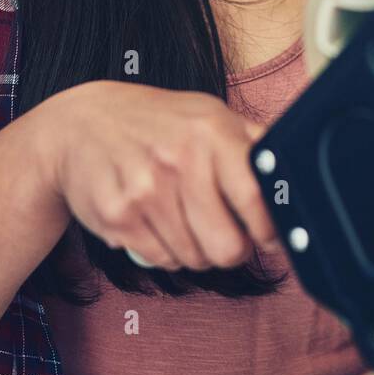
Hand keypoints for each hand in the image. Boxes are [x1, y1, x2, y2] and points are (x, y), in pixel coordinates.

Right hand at [39, 81, 274, 270]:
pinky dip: (165, 250)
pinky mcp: (118, 216)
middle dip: (233, 249)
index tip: (269, 236)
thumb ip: (253, 142)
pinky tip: (157, 221)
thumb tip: (294, 177)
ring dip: (196, 250)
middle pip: (228, 247)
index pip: (256, 198)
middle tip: (225, 234)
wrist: (79, 125)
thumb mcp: (208, 113)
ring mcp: (145, 190)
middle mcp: (179, 160)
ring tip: (184, 219)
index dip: (269, 229)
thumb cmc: (156, 122)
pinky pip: (161, 260)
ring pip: (195, 260)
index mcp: (211, 131)